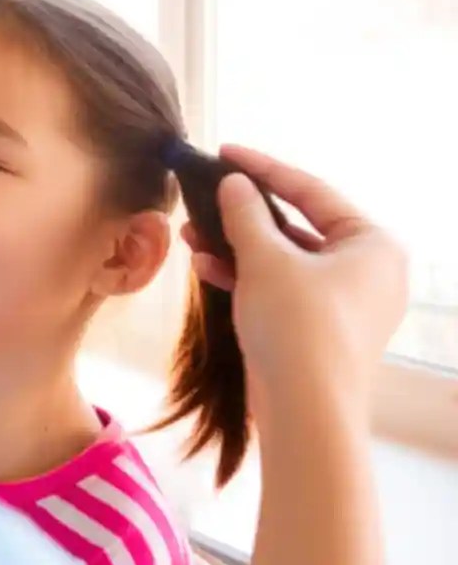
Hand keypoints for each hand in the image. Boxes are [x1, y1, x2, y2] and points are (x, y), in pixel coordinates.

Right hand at [181, 145, 408, 403]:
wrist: (306, 411)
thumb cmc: (298, 324)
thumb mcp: (266, 259)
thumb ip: (245, 214)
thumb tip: (234, 183)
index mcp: (373, 243)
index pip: (312, 190)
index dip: (263, 168)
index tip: (224, 152)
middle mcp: (368, 269)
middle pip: (298, 226)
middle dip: (243, 215)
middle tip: (203, 198)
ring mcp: (346, 303)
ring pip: (285, 260)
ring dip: (237, 246)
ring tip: (192, 234)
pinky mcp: (321, 330)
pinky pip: (282, 289)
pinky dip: (247, 277)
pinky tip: (206, 267)